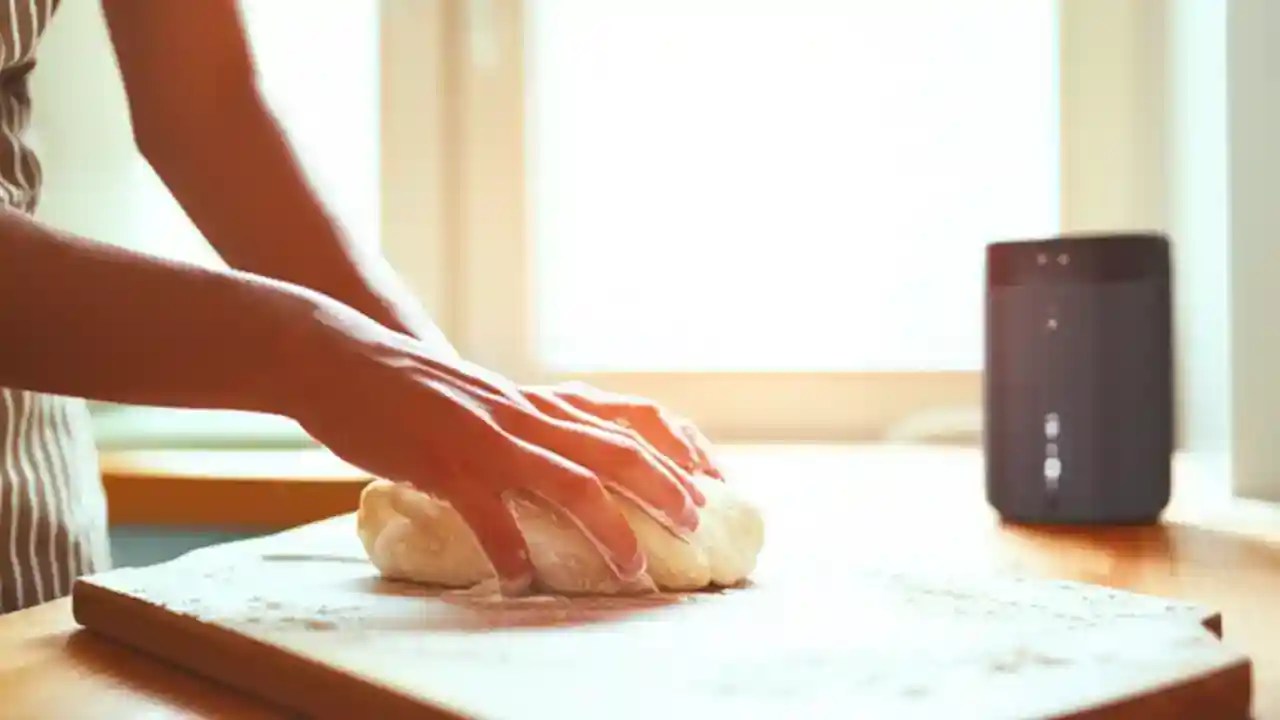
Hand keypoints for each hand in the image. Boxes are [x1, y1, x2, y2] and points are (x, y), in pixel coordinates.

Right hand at [283, 300, 699, 592]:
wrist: (342, 356)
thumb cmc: (413, 386)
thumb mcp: (484, 398)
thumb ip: (523, 424)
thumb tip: (558, 460)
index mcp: (536, 402)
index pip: (626, 418)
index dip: (675, 448)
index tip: (709, 480)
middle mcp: (524, 415)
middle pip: (614, 451)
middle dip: (663, 490)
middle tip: (695, 526)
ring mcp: (487, 438)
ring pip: (568, 483)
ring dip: (608, 528)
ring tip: (633, 570)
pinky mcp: (444, 462)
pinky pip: (489, 514)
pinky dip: (510, 552)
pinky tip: (520, 582)